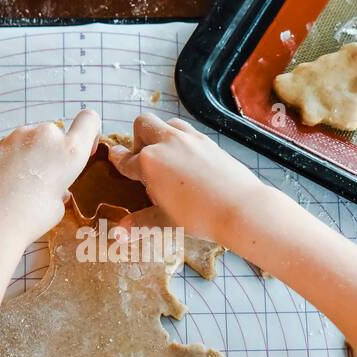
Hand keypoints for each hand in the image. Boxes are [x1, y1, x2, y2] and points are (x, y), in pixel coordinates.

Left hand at [0, 109, 100, 245]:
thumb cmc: (30, 217)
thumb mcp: (58, 206)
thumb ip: (61, 187)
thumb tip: (54, 187)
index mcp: (70, 151)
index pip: (89, 119)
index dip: (90, 133)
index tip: (84, 150)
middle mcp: (48, 136)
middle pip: (58, 134)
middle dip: (54, 152)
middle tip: (45, 179)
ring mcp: (22, 135)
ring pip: (36, 140)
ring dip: (35, 154)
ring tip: (24, 182)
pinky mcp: (2, 141)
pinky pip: (18, 145)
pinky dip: (18, 157)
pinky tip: (9, 179)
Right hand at [107, 113, 263, 244]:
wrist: (240, 208)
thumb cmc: (201, 216)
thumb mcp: (165, 221)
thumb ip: (140, 223)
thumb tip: (120, 233)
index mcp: (149, 162)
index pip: (125, 159)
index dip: (117, 160)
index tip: (116, 159)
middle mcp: (167, 143)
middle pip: (143, 125)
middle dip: (138, 138)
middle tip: (143, 160)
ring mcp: (190, 139)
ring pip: (167, 123)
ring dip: (161, 134)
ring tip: (166, 158)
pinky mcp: (209, 141)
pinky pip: (188, 132)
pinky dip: (181, 141)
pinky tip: (188, 162)